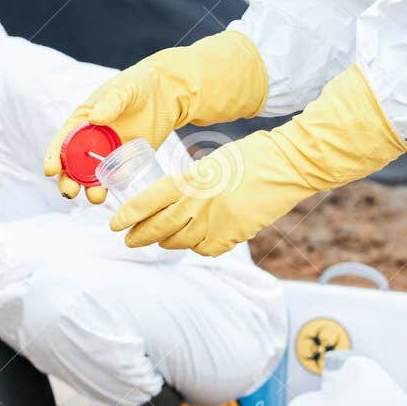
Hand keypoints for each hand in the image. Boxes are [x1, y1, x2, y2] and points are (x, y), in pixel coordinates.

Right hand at [43, 30, 267, 199]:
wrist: (167, 94)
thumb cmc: (139, 85)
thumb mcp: (124, 89)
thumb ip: (110, 102)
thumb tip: (94, 118)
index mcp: (81, 122)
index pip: (62, 142)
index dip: (54, 156)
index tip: (51, 169)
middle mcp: (90, 142)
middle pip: (73, 167)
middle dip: (68, 181)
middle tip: (70, 191)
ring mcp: (107, 155)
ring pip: (92, 178)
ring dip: (90, 189)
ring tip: (96, 196)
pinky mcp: (126, 163)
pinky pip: (117, 178)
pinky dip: (114, 185)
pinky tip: (116, 188)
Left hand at [110, 66, 406, 255]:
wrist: (290, 165)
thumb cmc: (252, 156)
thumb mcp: (212, 163)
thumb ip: (190, 184)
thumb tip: (172, 201)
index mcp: (193, 179)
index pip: (151, 200)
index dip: (130, 215)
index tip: (115, 224)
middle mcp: (201, 203)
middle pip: (160, 228)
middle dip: (140, 236)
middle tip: (129, 240)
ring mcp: (218, 223)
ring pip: (180, 242)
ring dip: (167, 242)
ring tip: (160, 239)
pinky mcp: (235, 236)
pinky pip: (206, 249)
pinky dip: (197, 246)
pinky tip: (196, 239)